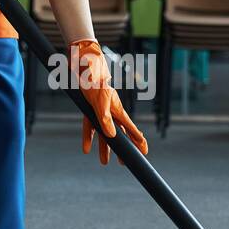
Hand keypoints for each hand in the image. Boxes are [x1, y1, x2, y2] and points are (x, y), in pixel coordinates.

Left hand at [69, 39, 148, 165]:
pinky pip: (89, 126)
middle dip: (121, 149)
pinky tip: (86, 149)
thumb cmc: (95, 81)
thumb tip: (112, 136)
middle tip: (123, 163)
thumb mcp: (100, 101)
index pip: (130, 129)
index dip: (137, 140)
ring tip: (104, 162)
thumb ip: (105, 119)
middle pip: (118, 134)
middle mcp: (111, 112)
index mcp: (118, 110)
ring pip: (104, 133)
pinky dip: (88, 137)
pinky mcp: (89, 109)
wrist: (84, 65)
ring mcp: (100, 111)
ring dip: (104, 147)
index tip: (144, 152)